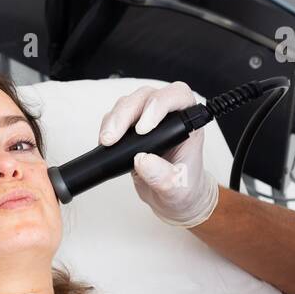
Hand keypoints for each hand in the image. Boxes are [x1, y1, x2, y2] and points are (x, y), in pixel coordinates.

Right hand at [97, 81, 218, 226]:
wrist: (171, 197)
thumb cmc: (183, 188)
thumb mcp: (179, 188)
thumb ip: (164, 176)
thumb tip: (142, 160)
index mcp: (188, 123)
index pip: (177, 96)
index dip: (159, 105)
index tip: (143, 129)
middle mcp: (168, 115)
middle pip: (146, 97)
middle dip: (127, 114)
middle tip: (113, 138)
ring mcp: (147, 119)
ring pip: (129, 103)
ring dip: (115, 119)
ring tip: (107, 141)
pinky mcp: (130, 128)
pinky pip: (116, 116)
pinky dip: (108, 126)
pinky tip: (106, 143)